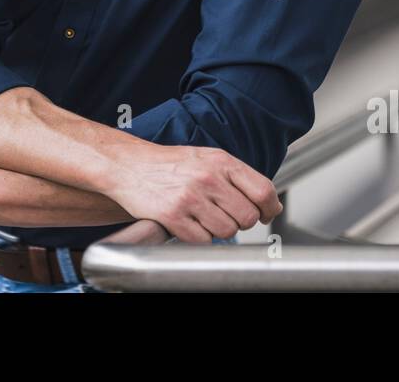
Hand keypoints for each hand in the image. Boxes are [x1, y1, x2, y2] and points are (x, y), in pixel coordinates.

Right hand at [103, 144, 282, 242]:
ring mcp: (191, 198)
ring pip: (226, 231)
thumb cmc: (169, 164)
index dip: (269, 208)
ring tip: (203, 217)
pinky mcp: (173, 216)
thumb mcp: (206, 158)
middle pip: (247, 216)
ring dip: (218, 230)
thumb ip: (235, 176)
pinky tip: (188, 222)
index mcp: (221, 161)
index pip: (263, 190)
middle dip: (240, 222)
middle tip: (226, 215)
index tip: (264, 214)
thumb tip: (268, 201)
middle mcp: (208, 178)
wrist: (129, 165)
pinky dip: (198, 237)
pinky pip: (202, 240)